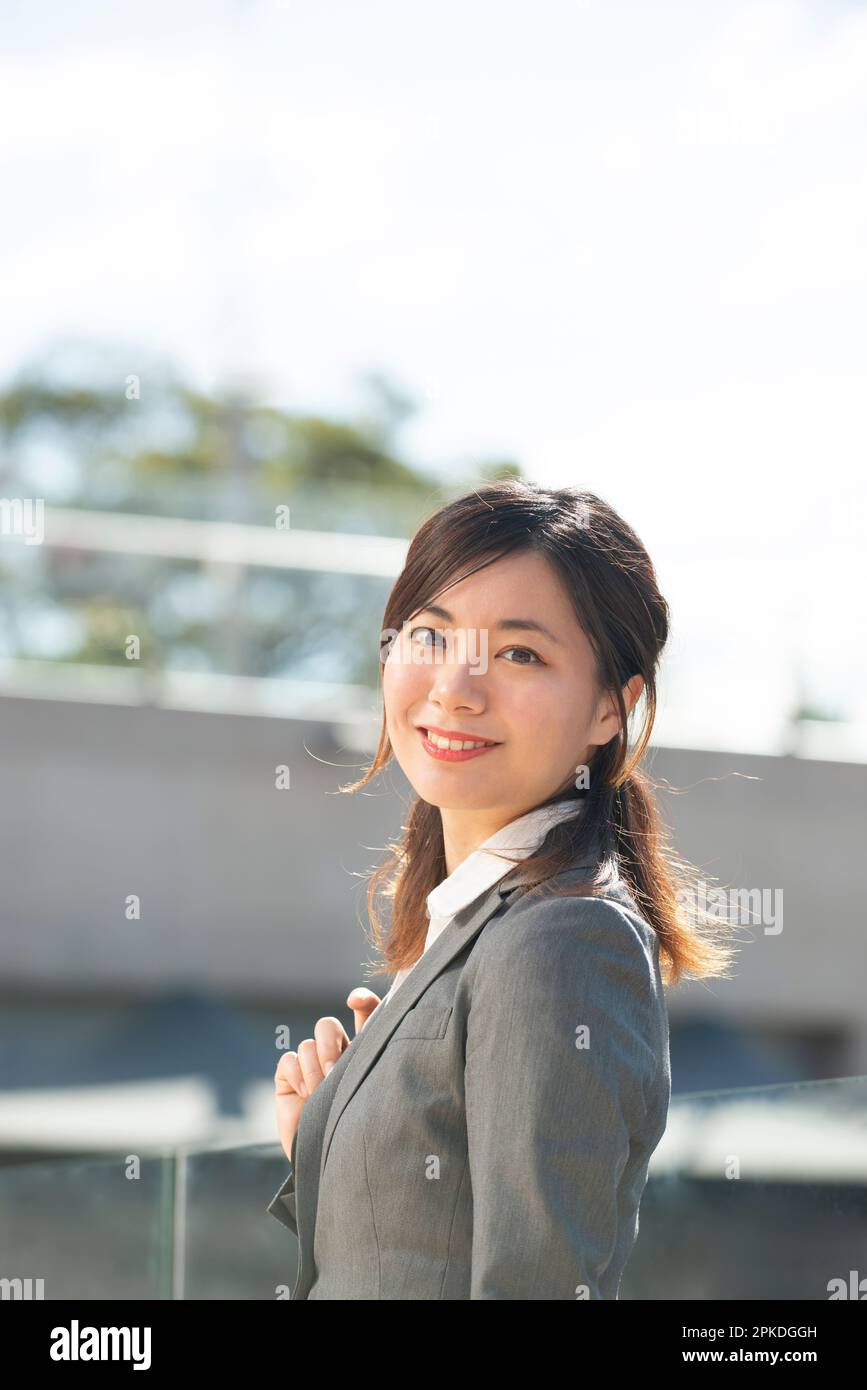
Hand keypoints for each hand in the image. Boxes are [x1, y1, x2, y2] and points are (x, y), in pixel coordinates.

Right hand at [274, 986, 381, 1161]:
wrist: (331, 1165)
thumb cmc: (363, 1132)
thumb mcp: (376, 1093)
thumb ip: (381, 1062)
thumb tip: (388, 1031)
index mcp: (365, 1054)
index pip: (364, 1015)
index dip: (361, 1002)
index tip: (355, 1000)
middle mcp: (337, 1057)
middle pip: (327, 1026)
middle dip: (329, 1043)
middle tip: (334, 1071)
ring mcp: (311, 1068)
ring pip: (308, 1044)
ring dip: (314, 1067)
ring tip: (321, 1094)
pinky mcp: (289, 1080)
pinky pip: (289, 1059)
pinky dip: (297, 1074)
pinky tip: (307, 1095)